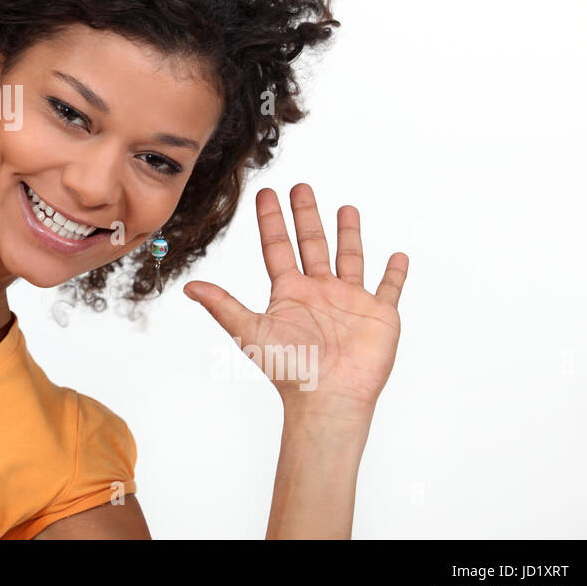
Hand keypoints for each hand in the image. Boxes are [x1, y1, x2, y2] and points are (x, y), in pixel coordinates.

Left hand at [184, 184, 407, 419]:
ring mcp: (350, 302)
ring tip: (346, 208)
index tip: (267, 193)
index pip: (278, 246)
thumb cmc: (289, 370)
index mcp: (290, 292)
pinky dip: (395, 273)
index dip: (272, 220)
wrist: (328, 398)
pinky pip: (389, 288)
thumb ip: (223, 305)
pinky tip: (397, 256)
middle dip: (306, 216)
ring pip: (350, 258)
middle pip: (312, 244)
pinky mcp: (379, 315)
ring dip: (348, 234)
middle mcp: (319, 292)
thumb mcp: (251, 331)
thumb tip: (189, 287)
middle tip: (301, 187)